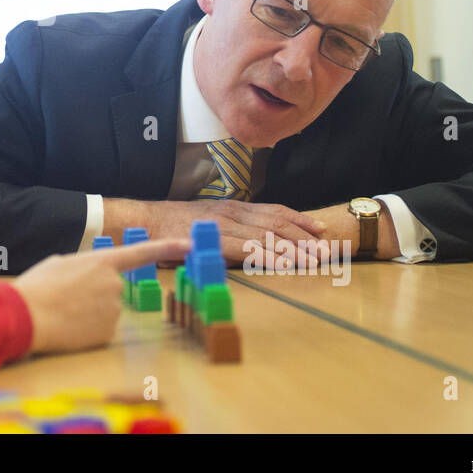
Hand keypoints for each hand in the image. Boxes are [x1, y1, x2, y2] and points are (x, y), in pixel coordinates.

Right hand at [12, 238, 189, 354]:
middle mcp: (114, 285)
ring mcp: (113, 311)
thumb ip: (84, 267)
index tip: (190, 245)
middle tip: (66, 297)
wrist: (26, 317)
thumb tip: (87, 277)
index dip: (168, 248)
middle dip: (94, 294)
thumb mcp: (60, 264)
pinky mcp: (108, 334)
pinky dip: (86, 330)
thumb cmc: (37, 287)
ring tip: (62, 311)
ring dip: (89, 313)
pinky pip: (100, 330)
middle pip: (112, 290)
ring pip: (106, 311)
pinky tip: (68, 327)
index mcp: (102, 262)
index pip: (143, 253)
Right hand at [106, 197, 327, 268]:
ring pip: (266, 235)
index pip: (273, 210)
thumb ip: (231, 228)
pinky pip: (247, 249)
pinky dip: (268, 256)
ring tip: (313, 260)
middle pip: (276, 223)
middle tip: (326, 250)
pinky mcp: (214, 240)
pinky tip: (283, 265)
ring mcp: (224, 225)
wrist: (146, 221)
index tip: (320, 229)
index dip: (299, 220)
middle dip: (304, 237)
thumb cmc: (175, 226)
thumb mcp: (208, 221)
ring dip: (293, 249)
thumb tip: (255, 241)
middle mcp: (232, 212)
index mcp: (233, 207)